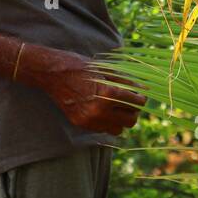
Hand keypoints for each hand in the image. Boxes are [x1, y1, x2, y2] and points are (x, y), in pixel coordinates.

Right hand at [30, 46, 145, 135]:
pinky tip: (103, 110)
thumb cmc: (81, 67)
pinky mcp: (81, 124)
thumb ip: (127, 82)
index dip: (142, 98)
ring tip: (117, 107)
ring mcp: (89, 120)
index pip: (136, 103)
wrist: (53, 74)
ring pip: (118, 129)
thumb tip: (144, 90)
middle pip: (130, 120)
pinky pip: (103, 129)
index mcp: (108, 94)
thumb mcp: (107, 70)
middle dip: (134, 111)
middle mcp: (99, 111)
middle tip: (130, 102)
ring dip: (121, 120)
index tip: (140, 95)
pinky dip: (107, 122)